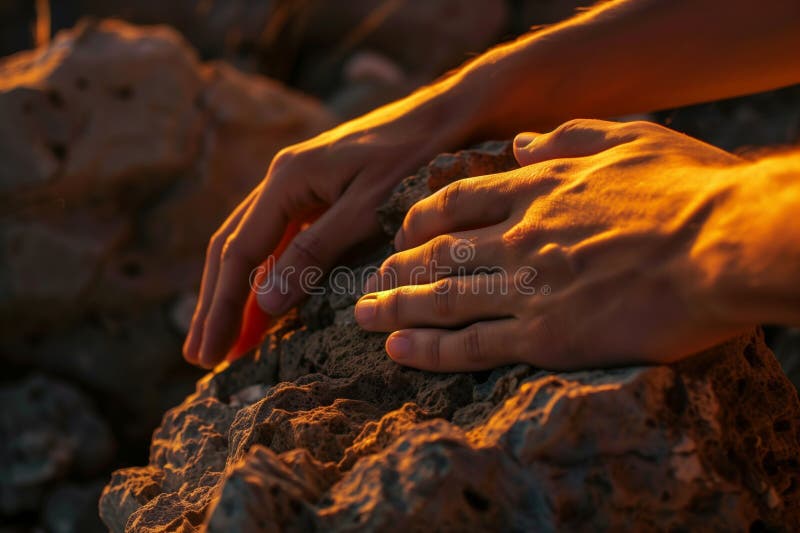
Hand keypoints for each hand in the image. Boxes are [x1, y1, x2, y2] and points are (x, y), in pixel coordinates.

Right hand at [184, 88, 471, 367]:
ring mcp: (298, 185)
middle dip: (217, 304)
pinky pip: (280, 240)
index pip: (240, 252)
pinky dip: (268, 275)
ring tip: (224, 341)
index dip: (223, 307)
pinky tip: (266, 305)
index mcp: (286, 179)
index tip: (210, 352)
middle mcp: (282, 180)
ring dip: (236, 293)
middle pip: (233, 248)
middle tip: (202, 356)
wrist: (448, 116)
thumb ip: (314, 253)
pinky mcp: (318, 193)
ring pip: (253, 244)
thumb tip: (264, 303)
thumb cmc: (413, 158)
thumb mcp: (367, 209)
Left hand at [355, 119, 750, 370]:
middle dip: (398, 267)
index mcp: (540, 189)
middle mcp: (520, 236)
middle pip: (439, 253)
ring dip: (397, 306)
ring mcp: (528, 287)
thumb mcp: (631, 139)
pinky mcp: (546, 337)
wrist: (727, 244)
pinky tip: (398, 350)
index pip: (459, 200)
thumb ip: (569, 138)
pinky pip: (473, 344)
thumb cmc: (691, 190)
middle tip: (369, 281)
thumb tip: (518, 142)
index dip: (423, 217)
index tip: (403, 230)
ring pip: (443, 298)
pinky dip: (430, 348)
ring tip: (363, 316)